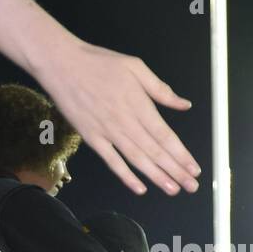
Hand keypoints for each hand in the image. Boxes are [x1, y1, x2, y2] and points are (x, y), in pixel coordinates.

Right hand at [30, 35, 199, 194]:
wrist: (58, 62)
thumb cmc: (97, 62)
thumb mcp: (135, 67)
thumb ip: (161, 89)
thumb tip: (185, 104)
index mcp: (138, 105)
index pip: (165, 136)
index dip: (181, 155)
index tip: (194, 169)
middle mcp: (125, 121)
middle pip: (155, 152)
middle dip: (176, 171)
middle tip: (191, 186)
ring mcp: (107, 131)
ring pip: (137, 159)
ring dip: (157, 177)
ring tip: (173, 190)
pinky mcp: (91, 136)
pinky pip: (111, 160)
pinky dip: (125, 176)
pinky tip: (139, 188)